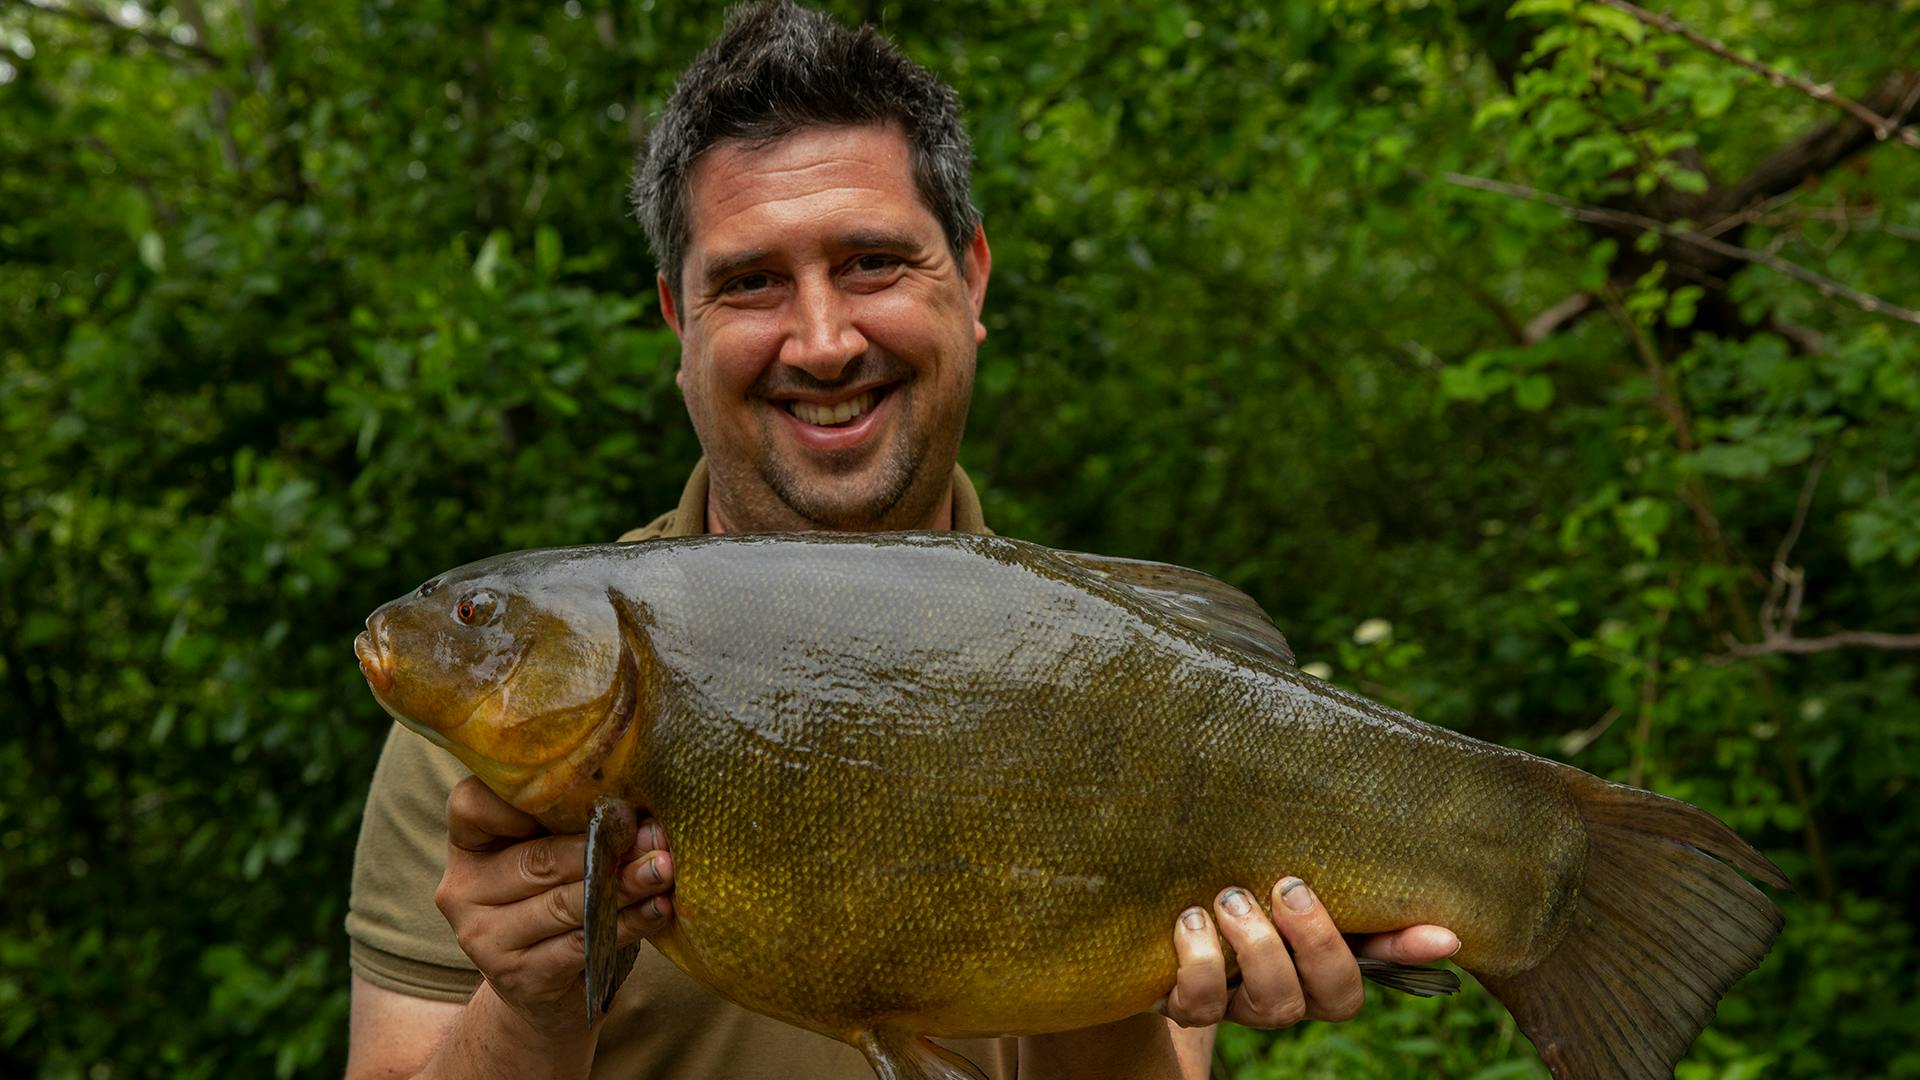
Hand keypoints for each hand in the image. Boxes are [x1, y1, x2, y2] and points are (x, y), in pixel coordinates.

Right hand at [433, 777, 675, 1036]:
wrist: (544, 988)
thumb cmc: (554, 895)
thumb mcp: (552, 850)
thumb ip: (578, 825)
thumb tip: (641, 815)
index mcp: (467, 844)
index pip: (474, 805)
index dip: (528, 794)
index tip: (590, 790)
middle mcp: (464, 891)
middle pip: (537, 859)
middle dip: (604, 845)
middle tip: (654, 833)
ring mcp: (485, 939)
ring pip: (564, 903)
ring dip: (623, 884)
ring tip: (663, 868)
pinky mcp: (520, 977)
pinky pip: (581, 943)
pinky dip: (627, 922)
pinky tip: (657, 907)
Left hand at [1158, 877, 1458, 1028]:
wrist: (1135, 915)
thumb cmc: (1218, 887)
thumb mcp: (1266, 878)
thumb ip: (1329, 882)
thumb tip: (1421, 893)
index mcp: (1315, 959)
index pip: (1379, 962)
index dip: (1409, 950)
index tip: (1443, 932)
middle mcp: (1286, 992)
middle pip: (1333, 996)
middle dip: (1318, 941)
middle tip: (1287, 887)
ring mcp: (1239, 1004)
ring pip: (1274, 1002)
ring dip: (1258, 946)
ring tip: (1230, 898)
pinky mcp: (1187, 1005)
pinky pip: (1200, 1003)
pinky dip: (1197, 957)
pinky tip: (1187, 919)